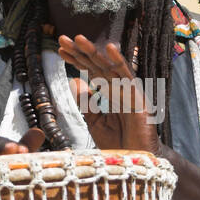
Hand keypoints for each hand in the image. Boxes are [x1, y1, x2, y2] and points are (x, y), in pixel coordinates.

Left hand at [56, 34, 161, 153]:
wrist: (134, 161)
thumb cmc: (118, 143)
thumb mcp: (94, 121)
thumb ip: (86, 102)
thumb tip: (74, 80)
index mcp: (109, 92)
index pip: (91, 71)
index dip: (76, 59)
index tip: (60, 49)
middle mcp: (119, 88)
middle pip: (97, 65)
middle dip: (80, 52)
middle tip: (63, 38)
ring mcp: (129, 91)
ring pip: (109, 67)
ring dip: (94, 52)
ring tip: (79, 39)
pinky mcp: (138, 98)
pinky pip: (128, 78)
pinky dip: (119, 62)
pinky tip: (110, 48)